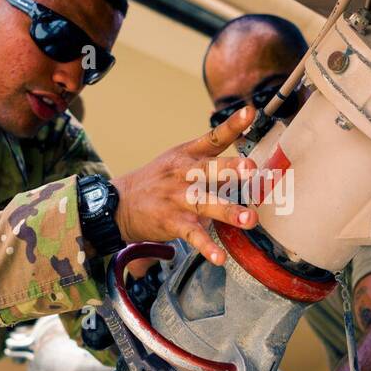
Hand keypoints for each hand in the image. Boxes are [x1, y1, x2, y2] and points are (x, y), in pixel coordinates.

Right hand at [112, 106, 258, 265]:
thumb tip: (248, 164)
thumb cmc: (158, 181)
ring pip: (205, 203)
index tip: (250, 113)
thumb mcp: (179, 161)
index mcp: (188, 155)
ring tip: (250, 219)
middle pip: (209, 169)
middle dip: (230, 168)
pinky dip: (206, 247)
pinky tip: (219, 257)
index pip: (213, 137)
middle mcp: (184, 174)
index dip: (232, 125)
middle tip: (251, 168)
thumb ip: (210, 160)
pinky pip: (192, 235)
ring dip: (229, 211)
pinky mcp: (172, 222)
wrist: (119, 204)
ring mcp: (178, 198)